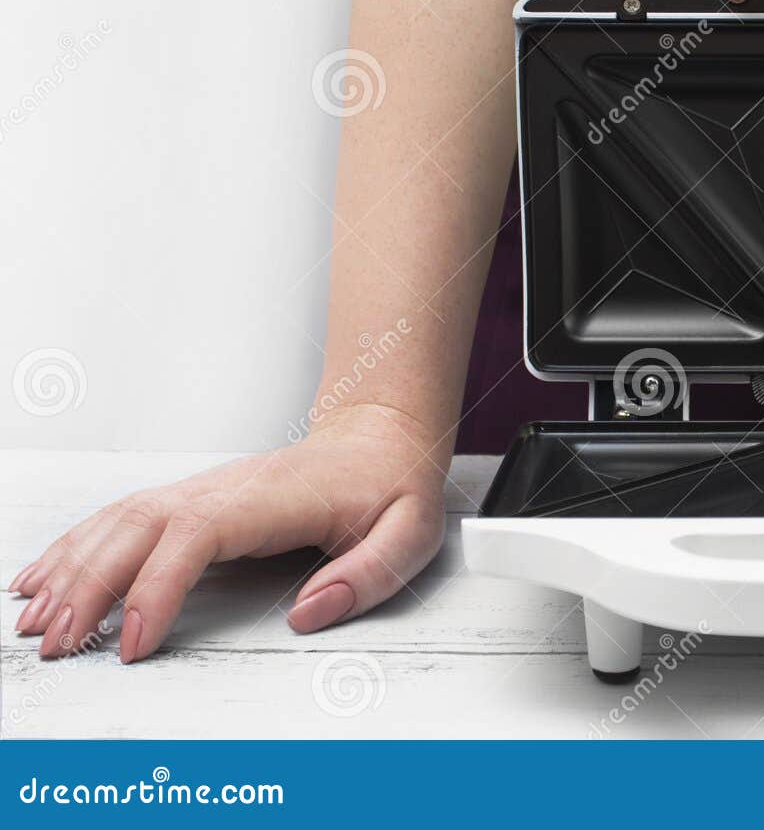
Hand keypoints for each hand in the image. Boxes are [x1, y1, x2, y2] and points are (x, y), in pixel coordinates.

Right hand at [8, 404, 446, 662]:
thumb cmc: (391, 484)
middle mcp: (224, 489)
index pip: (193, 537)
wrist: (381, 437)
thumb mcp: (409, 531)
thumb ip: (366, 575)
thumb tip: (308, 614)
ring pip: (119, 521)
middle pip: (137, 528)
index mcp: (270, 499)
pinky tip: (45, 576)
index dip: (155, 588)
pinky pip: (122, 518)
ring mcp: (203, 491)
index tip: (134, 641)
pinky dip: (77, 547)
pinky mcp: (194, 500)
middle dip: (89, 586)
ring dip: (71, 568)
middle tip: (58, 644)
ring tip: (35, 621)